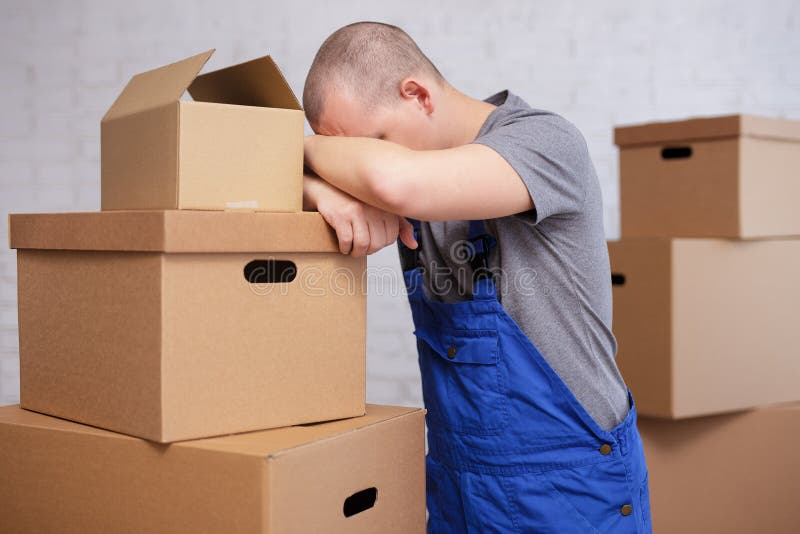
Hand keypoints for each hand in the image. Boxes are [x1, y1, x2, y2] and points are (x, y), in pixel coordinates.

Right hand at [303, 173, 417, 256]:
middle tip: (361, 249)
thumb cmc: (353, 199)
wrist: (326, 187)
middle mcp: (373, 208)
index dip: (381, 244)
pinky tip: (343, 245)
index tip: (372, 243)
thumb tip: (413, 244)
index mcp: (385, 206)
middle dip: (368, 251)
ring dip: (356, 252)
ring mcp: (357, 212)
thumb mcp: (380, 209)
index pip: (391, 237)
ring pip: (362, 244)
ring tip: (352, 250)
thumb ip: (400, 226)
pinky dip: (344, 248)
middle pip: (377, 243)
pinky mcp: (341, 215)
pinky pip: (346, 240)